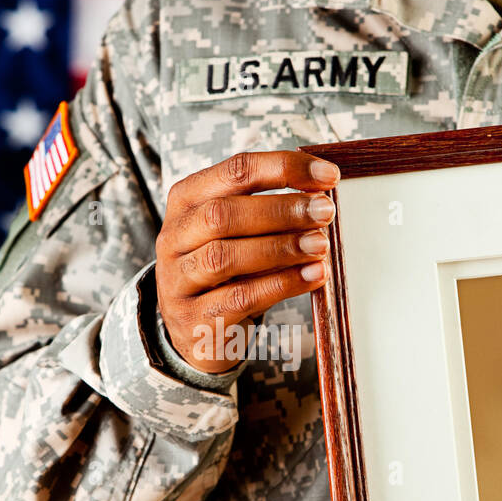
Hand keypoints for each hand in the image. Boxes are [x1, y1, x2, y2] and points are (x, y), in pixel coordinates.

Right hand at [155, 150, 338, 373]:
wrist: (197, 332)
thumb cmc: (226, 274)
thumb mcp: (239, 236)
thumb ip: (268, 214)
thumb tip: (320, 199)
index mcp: (187, 202)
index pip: (235, 171)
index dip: (284, 168)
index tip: (328, 175)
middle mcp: (174, 238)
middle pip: (222, 214)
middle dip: (281, 210)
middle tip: (324, 212)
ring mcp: (177, 281)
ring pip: (224, 257)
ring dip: (280, 248)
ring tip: (320, 245)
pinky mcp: (193, 319)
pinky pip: (239, 297)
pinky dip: (281, 284)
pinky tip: (312, 276)